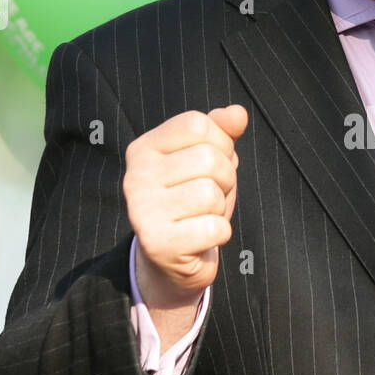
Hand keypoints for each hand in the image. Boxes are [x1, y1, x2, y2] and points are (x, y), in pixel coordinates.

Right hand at [124, 105, 247, 305]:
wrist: (173, 260)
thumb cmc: (192, 203)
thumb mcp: (207, 161)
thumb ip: (221, 131)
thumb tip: (238, 113)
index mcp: (144, 149)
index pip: (196, 124)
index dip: (220, 142)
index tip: (211, 164)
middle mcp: (135, 177)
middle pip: (209, 159)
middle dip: (225, 179)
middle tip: (209, 197)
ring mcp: (142, 211)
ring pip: (211, 193)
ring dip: (220, 208)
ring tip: (203, 216)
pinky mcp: (158, 244)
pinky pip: (214, 227)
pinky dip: (220, 233)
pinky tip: (202, 238)